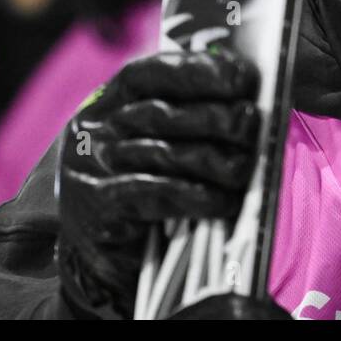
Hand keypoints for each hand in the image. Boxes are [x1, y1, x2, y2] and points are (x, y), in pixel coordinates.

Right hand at [56, 47, 260, 318]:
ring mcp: (90, 170)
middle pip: (160, 113)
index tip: (240, 76)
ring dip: (212, 159)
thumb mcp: (158, 149)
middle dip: (214, 116)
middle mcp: (93, 131)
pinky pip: (156, 194)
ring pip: (162, 154)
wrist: (101, 270)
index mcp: (106, 105)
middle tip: (249, 125)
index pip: (148, 73)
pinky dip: (197, 196)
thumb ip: (188, 123)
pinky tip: (224, 201)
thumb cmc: (144, 199)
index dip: (196, 70)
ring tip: (243, 169)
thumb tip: (249, 106)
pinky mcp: (98, 209)